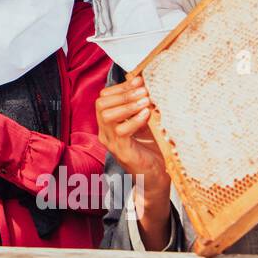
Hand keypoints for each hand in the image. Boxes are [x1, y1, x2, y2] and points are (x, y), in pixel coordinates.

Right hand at [96, 74, 171, 248]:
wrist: (157, 177)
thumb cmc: (151, 148)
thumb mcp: (145, 122)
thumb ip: (141, 106)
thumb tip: (148, 83)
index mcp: (108, 123)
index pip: (103, 98)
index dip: (120, 87)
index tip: (138, 81)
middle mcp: (105, 132)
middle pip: (101, 104)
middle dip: (123, 94)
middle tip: (143, 91)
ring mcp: (111, 142)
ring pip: (108, 116)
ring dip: (128, 105)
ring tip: (146, 100)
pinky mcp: (122, 152)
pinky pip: (122, 131)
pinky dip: (135, 120)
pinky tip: (147, 114)